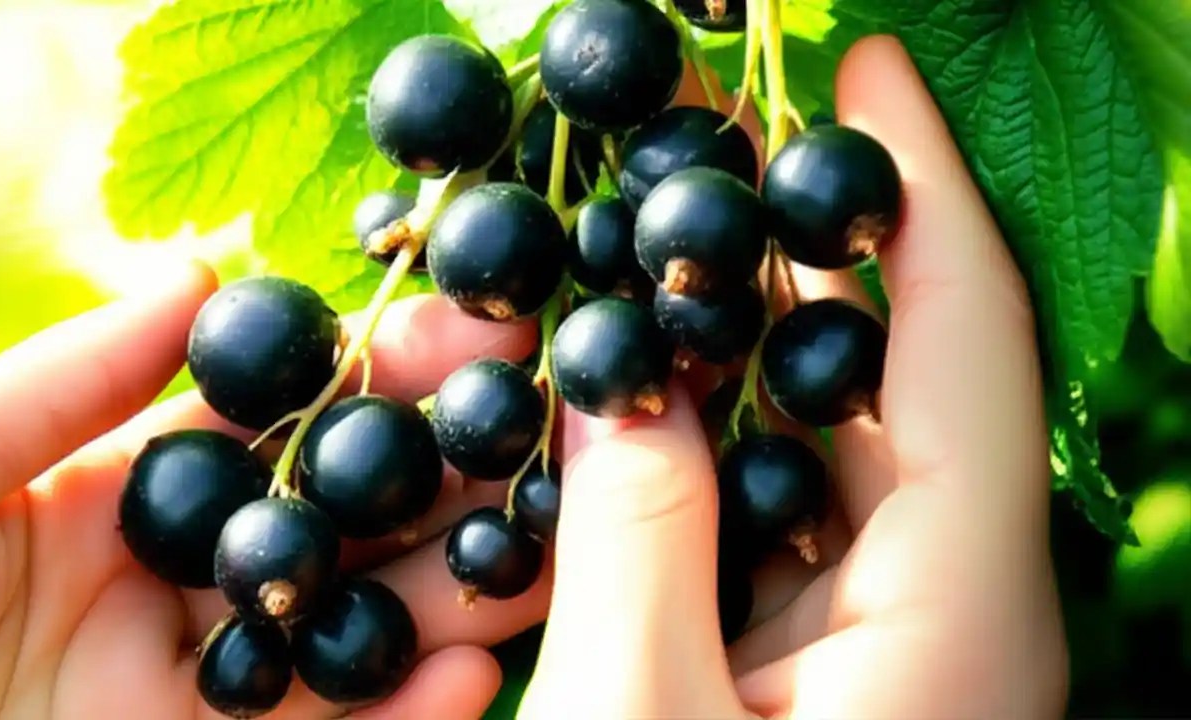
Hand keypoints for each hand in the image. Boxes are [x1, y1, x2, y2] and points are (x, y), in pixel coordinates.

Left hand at [0, 263, 552, 718]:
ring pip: (352, 639)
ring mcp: (193, 700)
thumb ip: (72, 379)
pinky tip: (475, 668)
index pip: (277, 437)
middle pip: (338, 536)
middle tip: (551, 434)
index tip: (474, 339)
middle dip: (447, 484)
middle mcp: (168, 600)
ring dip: (457, 595)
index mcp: (108, 510)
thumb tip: (209, 277)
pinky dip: (406, 713)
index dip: (375, 387)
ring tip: (553, 546)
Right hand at [518, 36, 1067, 718]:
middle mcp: (957, 610)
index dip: (919, 188)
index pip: (970, 345)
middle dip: (803, 254)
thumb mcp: (630, 715)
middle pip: (901, 382)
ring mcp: (903, 643)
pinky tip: (651, 405)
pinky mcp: (845, 671)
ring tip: (659, 255)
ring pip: (839, 451)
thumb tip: (618, 379)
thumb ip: (631, 534)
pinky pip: (796, 519)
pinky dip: (723, 450)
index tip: (865, 70)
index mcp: (959, 614)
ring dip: (747, 352)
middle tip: (709, 151)